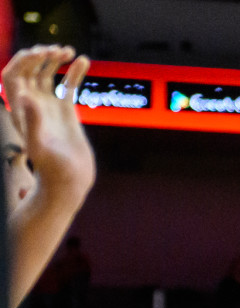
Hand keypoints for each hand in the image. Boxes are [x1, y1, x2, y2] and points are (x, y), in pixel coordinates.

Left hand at [2, 46, 93, 191]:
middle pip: (30, 70)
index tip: (42, 54)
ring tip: (69, 52)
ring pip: (48, 74)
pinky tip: (83, 61)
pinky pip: (68, 87)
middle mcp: (32, 105)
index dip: (24, 60)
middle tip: (57, 51)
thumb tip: (26, 95)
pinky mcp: (66, 113)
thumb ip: (32, 120)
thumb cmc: (52, 169)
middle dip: (41, 56)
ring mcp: (49, 107)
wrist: (69, 182)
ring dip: (56, 60)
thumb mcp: (39, 145)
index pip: (14, 74)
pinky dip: (75, 72)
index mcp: (20, 109)